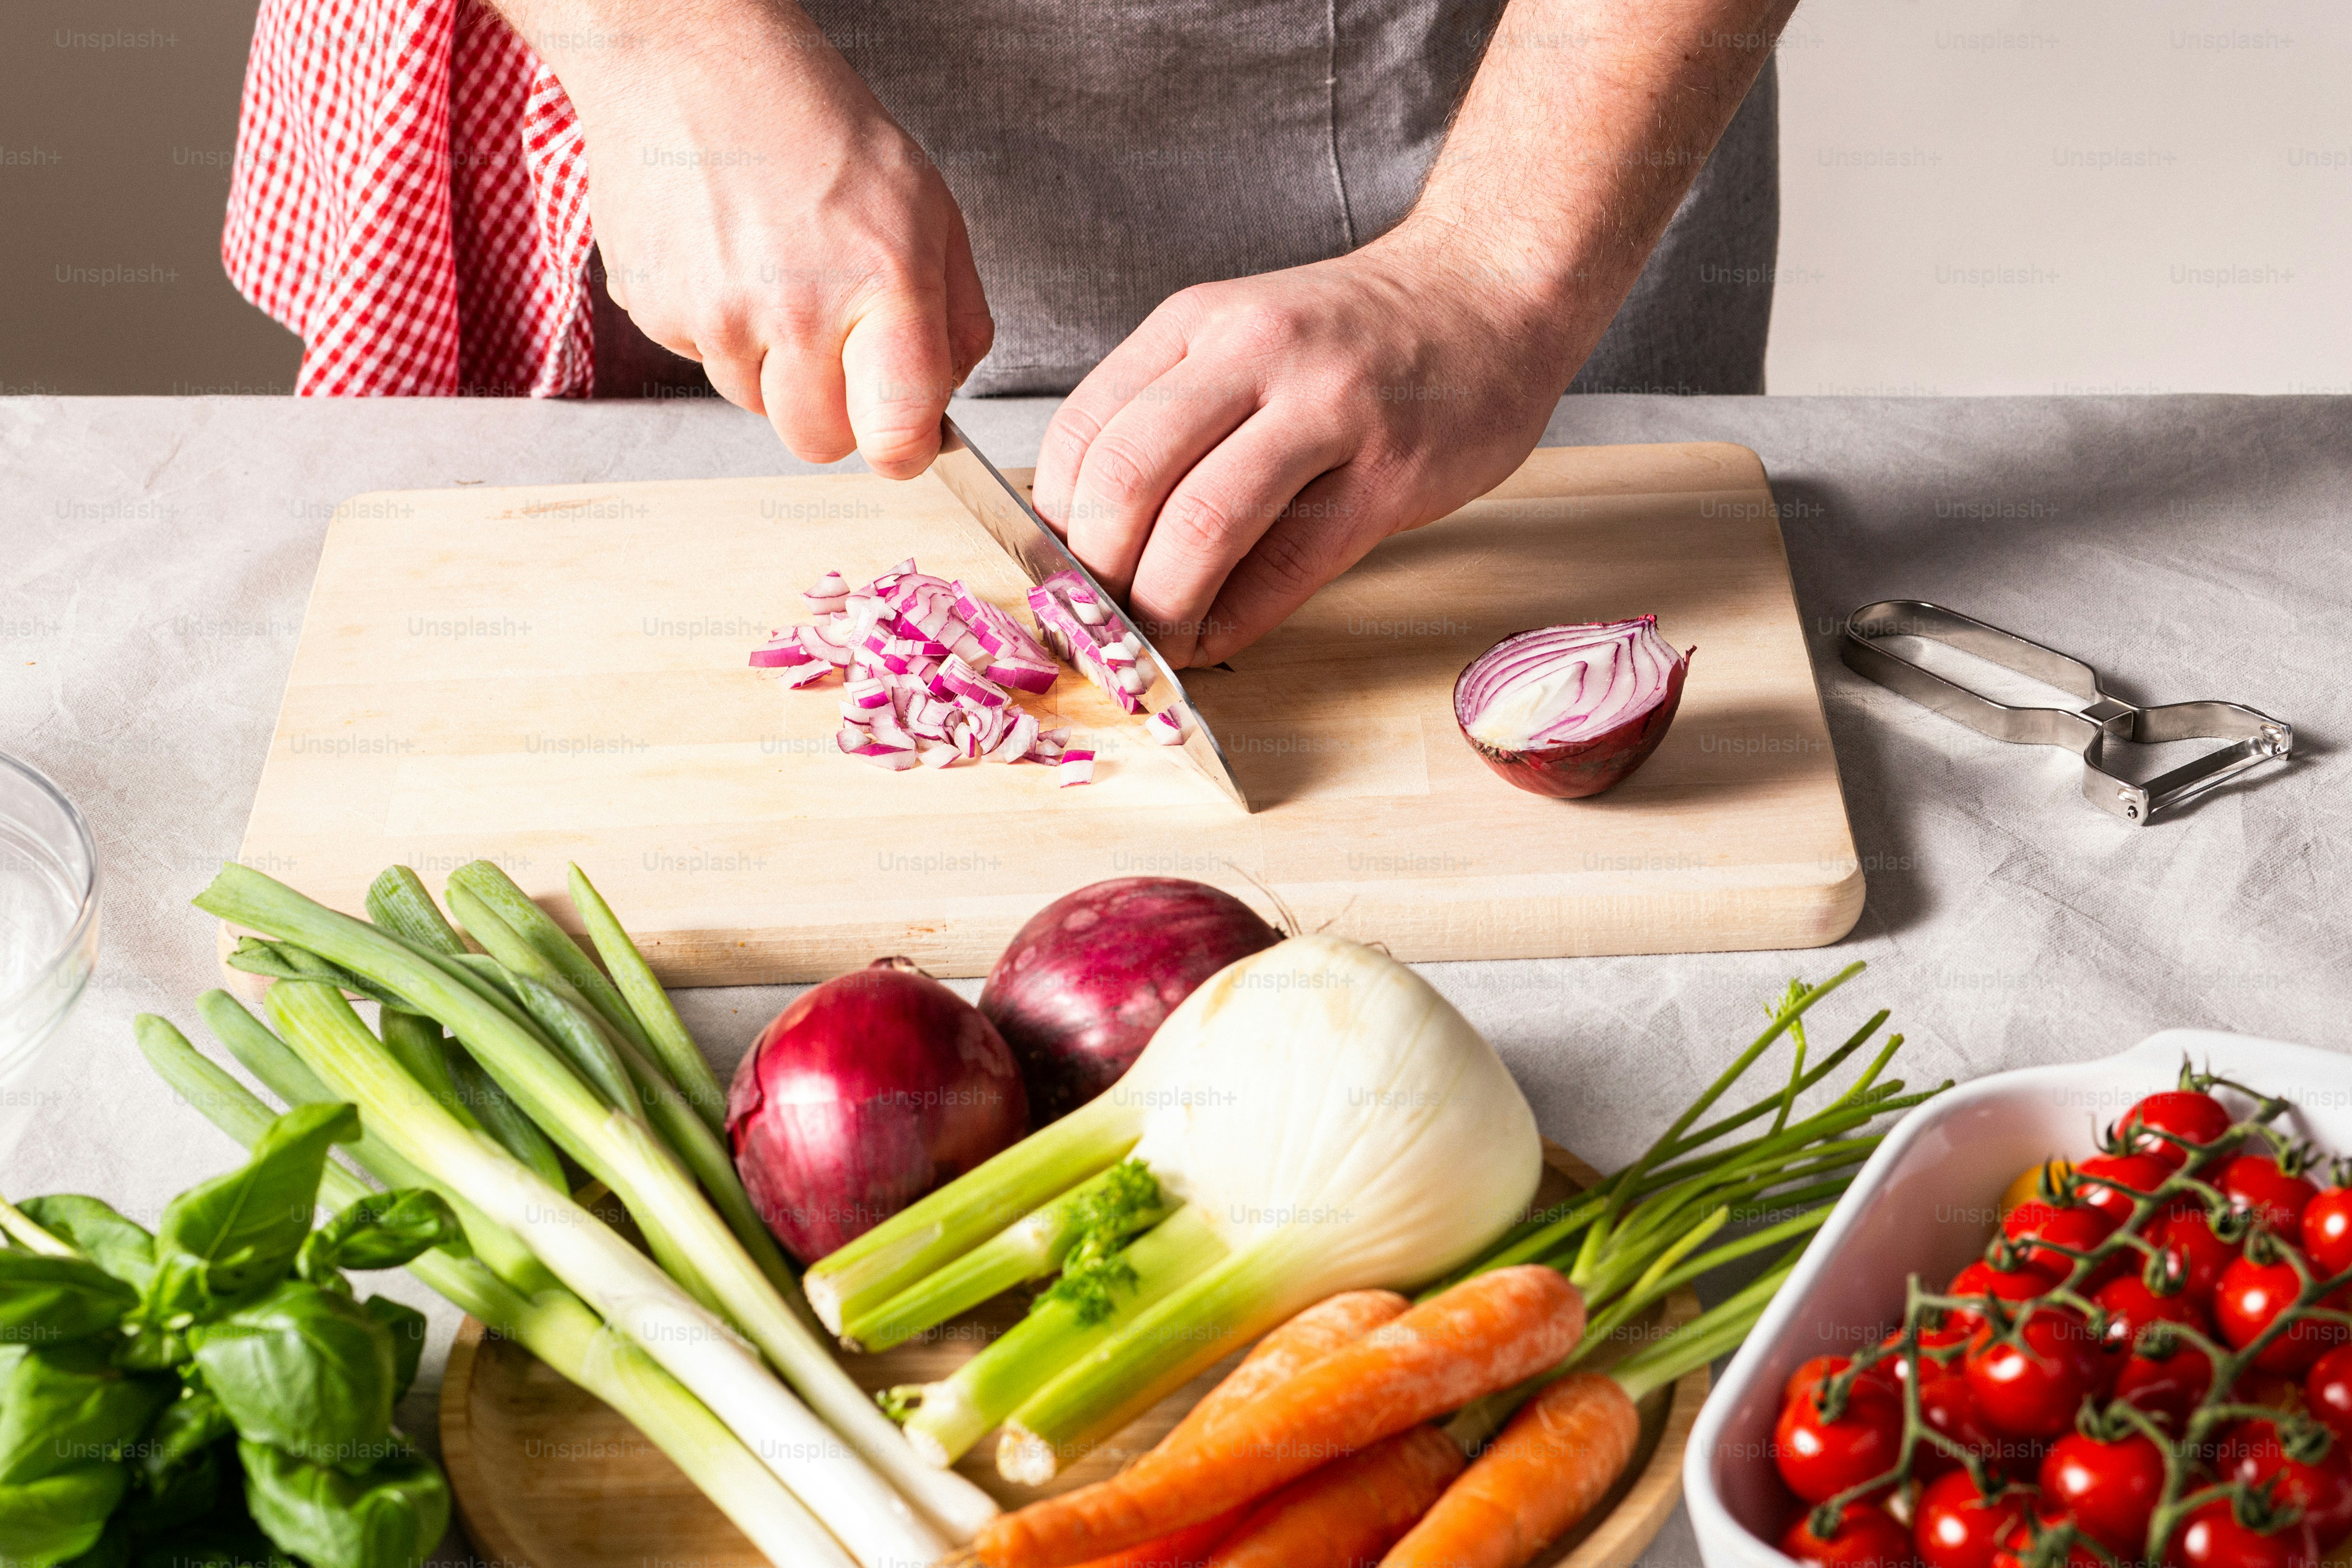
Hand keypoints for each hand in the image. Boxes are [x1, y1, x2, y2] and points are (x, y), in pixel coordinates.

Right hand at [559, 0, 991, 475]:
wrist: (690, 60)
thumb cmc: (814, 125)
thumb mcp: (928, 208)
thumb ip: (956, 319)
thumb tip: (943, 403)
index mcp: (882, 283)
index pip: (894, 436)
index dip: (902, 449)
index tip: (902, 434)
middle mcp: (796, 309)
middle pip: (818, 441)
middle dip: (834, 410)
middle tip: (835, 338)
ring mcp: (717, 316)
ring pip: (756, 404)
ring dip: (772, 363)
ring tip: (776, 272)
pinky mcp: (658, 313)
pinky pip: (704, 361)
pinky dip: (721, 327)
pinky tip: (729, 258)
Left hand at [1028, 223, 1590, 665]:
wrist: (1489, 293)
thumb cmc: (1357, 338)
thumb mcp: (1241, 339)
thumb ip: (1169, 416)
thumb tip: (1090, 535)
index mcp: (1197, 323)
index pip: (1083, 431)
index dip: (1052, 525)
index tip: (1056, 576)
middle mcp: (1253, 354)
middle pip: (1127, 479)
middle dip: (1095, 574)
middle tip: (1095, 622)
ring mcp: (1327, 411)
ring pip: (1202, 524)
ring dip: (1160, 608)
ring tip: (1151, 645)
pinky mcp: (1390, 474)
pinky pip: (1288, 567)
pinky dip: (1234, 621)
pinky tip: (1214, 640)